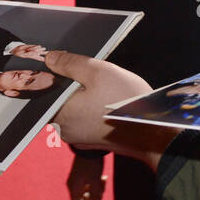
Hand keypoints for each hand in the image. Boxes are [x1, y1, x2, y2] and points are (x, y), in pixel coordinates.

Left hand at [44, 50, 179, 172]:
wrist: (154, 132)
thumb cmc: (126, 102)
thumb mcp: (98, 71)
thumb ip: (70, 63)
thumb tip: (50, 59)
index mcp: (61, 112)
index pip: (45, 90)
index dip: (53, 74)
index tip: (64, 63)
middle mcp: (65, 129)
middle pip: (58, 99)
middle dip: (70, 84)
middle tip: (90, 73)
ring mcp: (79, 137)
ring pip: (73, 109)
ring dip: (83, 96)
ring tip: (103, 87)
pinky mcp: (93, 141)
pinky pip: (84, 119)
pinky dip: (91, 108)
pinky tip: (107, 100)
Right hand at [66, 154, 107, 199]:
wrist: (90, 146)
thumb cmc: (92, 165)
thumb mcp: (95, 183)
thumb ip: (94, 198)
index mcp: (73, 187)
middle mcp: (73, 183)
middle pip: (83, 198)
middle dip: (94, 198)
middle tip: (102, 191)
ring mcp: (77, 177)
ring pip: (87, 190)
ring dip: (97, 190)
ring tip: (104, 181)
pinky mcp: (82, 172)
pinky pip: (88, 183)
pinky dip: (96, 183)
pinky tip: (104, 177)